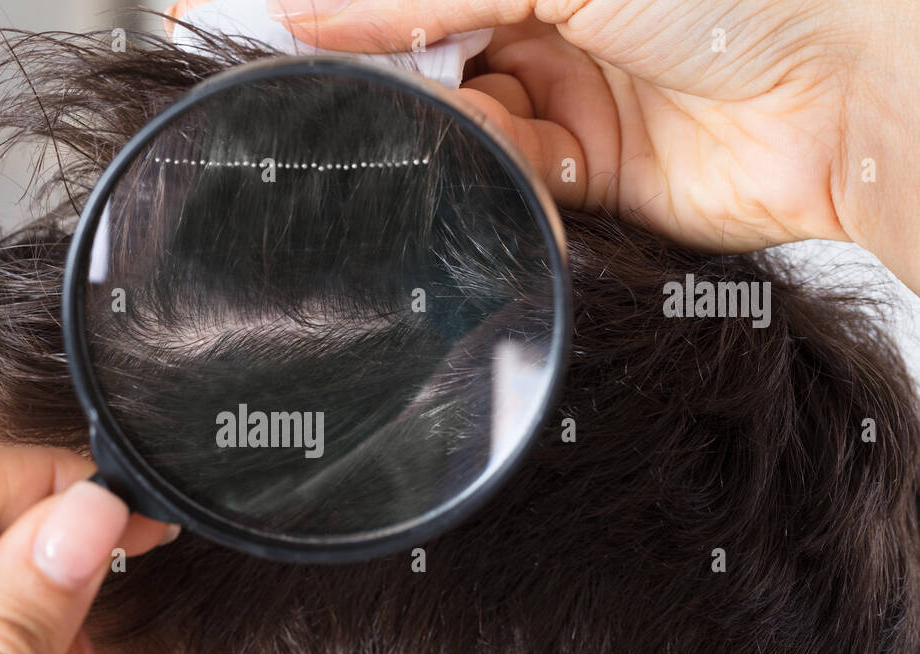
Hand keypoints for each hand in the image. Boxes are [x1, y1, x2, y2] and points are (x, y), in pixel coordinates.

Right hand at [254, 0, 916, 290]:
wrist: (854, 91)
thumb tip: (308, 11)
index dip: (331, 3)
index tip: (259, 19)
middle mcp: (542, 10)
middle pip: (414, 42)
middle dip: (388, 63)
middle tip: (363, 74)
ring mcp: (562, 88)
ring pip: (449, 116)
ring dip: (454, 121)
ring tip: (498, 107)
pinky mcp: (579, 171)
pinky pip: (499, 177)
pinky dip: (502, 171)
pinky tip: (532, 153)